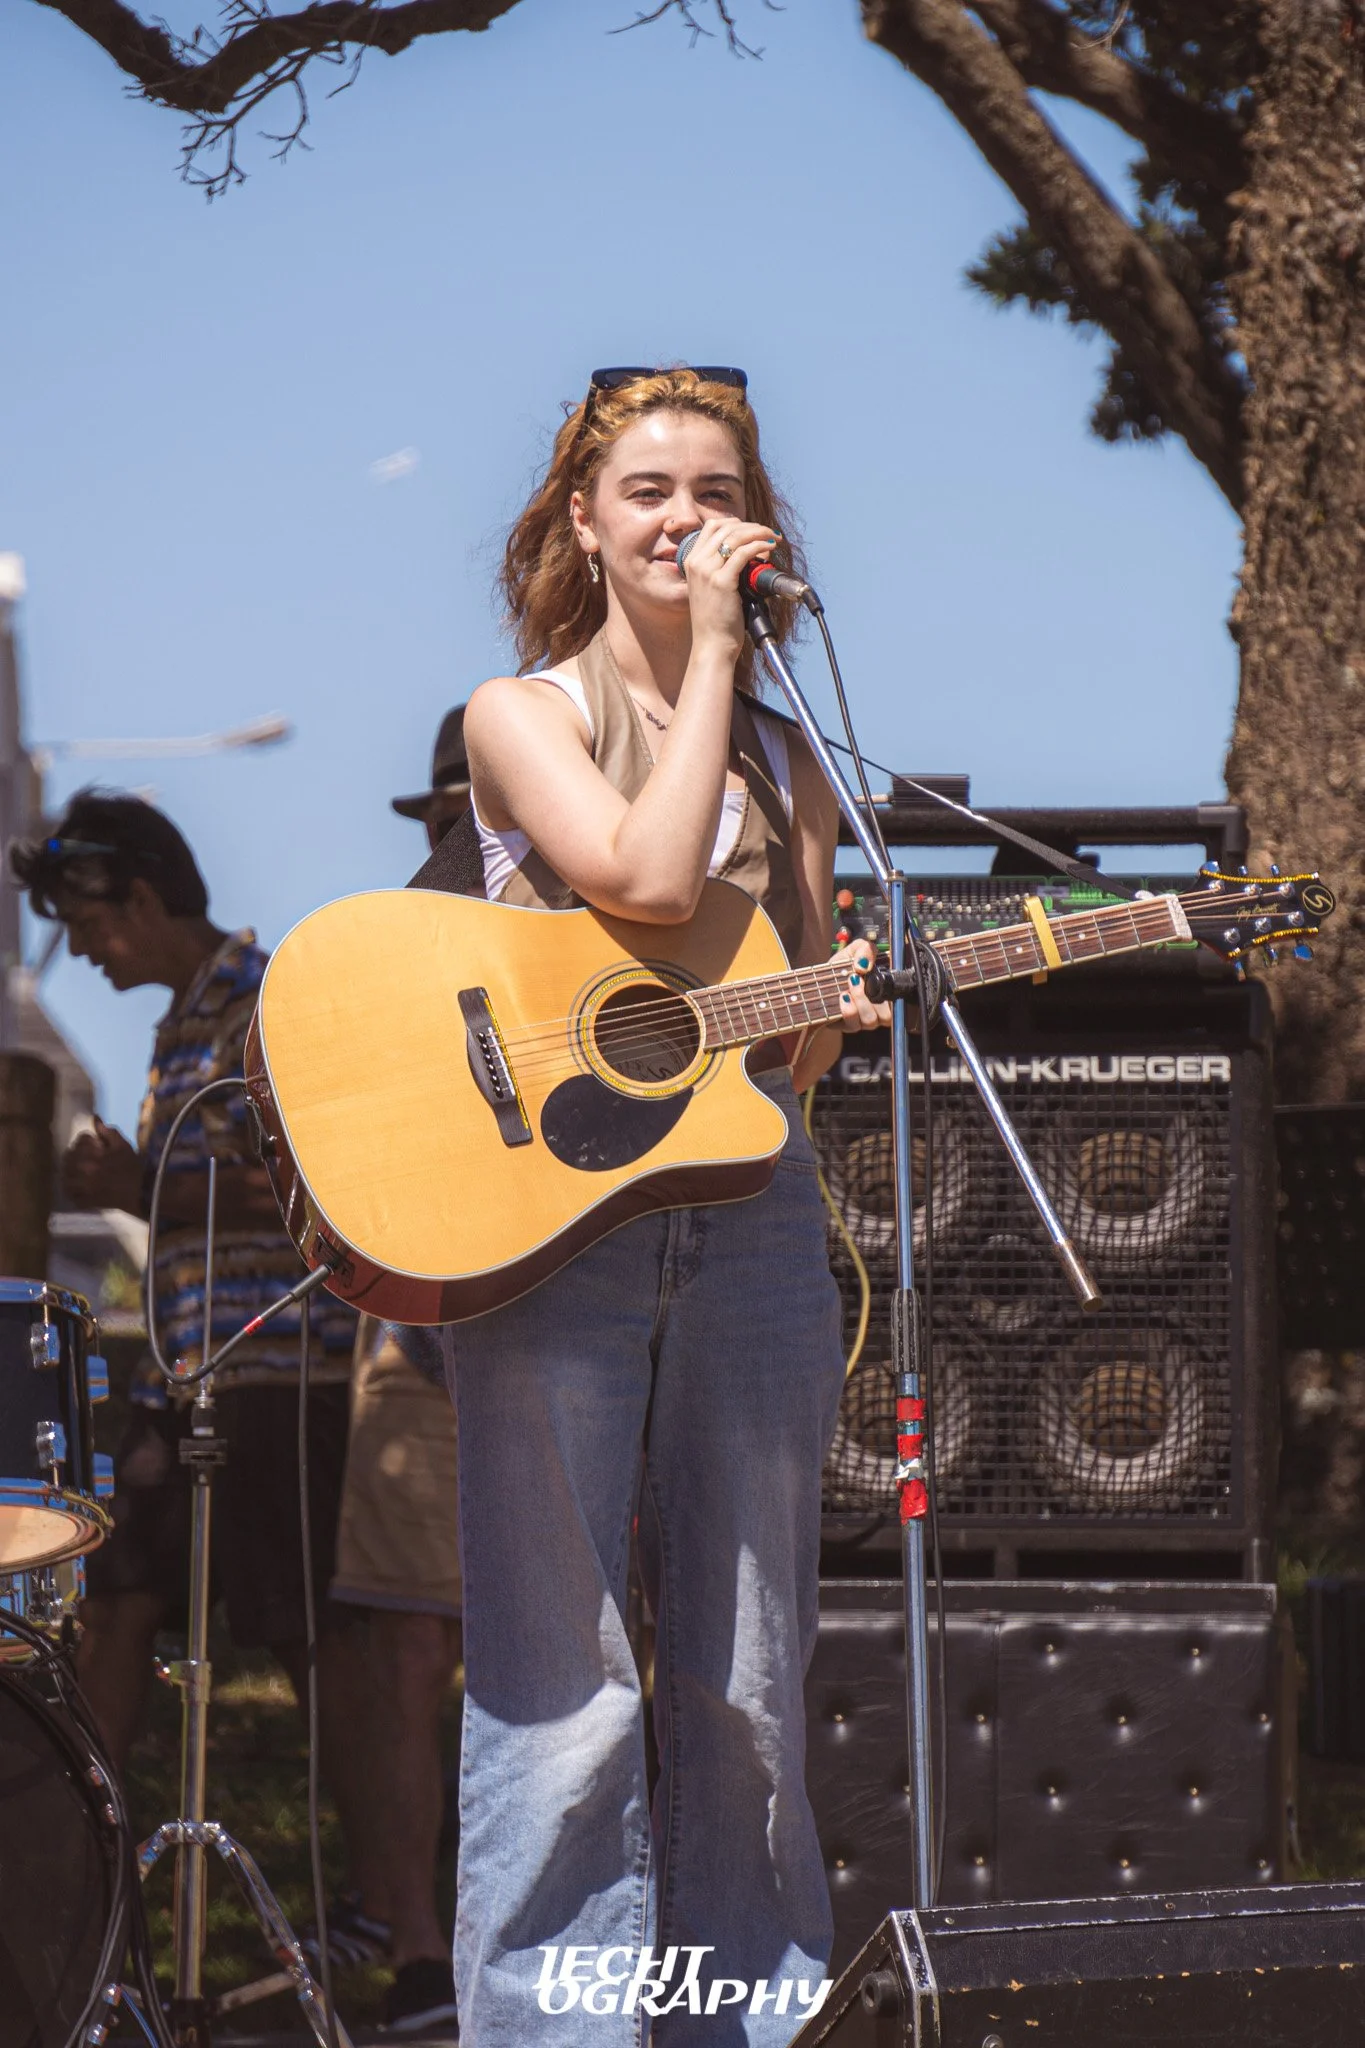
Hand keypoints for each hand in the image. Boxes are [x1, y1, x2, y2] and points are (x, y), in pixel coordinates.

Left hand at [62, 1117, 142, 1212]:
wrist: (141, 1191)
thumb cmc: (132, 1167)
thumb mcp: (123, 1145)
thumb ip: (107, 1131)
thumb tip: (94, 1117)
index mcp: (93, 1156)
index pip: (79, 1142)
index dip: (85, 1140)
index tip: (93, 1144)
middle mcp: (85, 1171)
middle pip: (68, 1159)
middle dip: (74, 1155)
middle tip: (84, 1157)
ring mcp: (84, 1188)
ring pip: (66, 1178)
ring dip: (69, 1174)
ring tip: (77, 1173)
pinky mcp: (87, 1201)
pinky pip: (72, 1196)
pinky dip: (72, 1192)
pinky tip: (78, 1188)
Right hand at [679, 517, 781, 663]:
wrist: (712, 645)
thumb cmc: (717, 621)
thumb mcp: (714, 587)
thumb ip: (726, 567)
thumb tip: (754, 551)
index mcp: (691, 562)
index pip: (712, 527)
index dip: (736, 524)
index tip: (753, 531)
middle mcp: (696, 563)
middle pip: (725, 527)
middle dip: (751, 526)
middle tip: (768, 533)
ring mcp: (707, 571)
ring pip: (736, 536)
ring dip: (759, 532)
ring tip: (773, 539)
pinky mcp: (721, 582)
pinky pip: (744, 553)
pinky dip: (759, 546)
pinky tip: (770, 549)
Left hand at [833, 938, 893, 1033]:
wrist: (818, 980)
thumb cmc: (839, 968)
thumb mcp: (853, 951)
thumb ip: (865, 948)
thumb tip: (865, 963)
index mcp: (883, 991)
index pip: (900, 1000)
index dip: (894, 994)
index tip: (879, 978)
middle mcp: (877, 1008)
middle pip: (887, 1016)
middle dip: (872, 999)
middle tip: (856, 981)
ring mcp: (863, 1019)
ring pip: (871, 1021)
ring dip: (860, 1003)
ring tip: (847, 989)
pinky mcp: (848, 1025)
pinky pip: (854, 1025)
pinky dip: (848, 1010)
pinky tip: (842, 998)